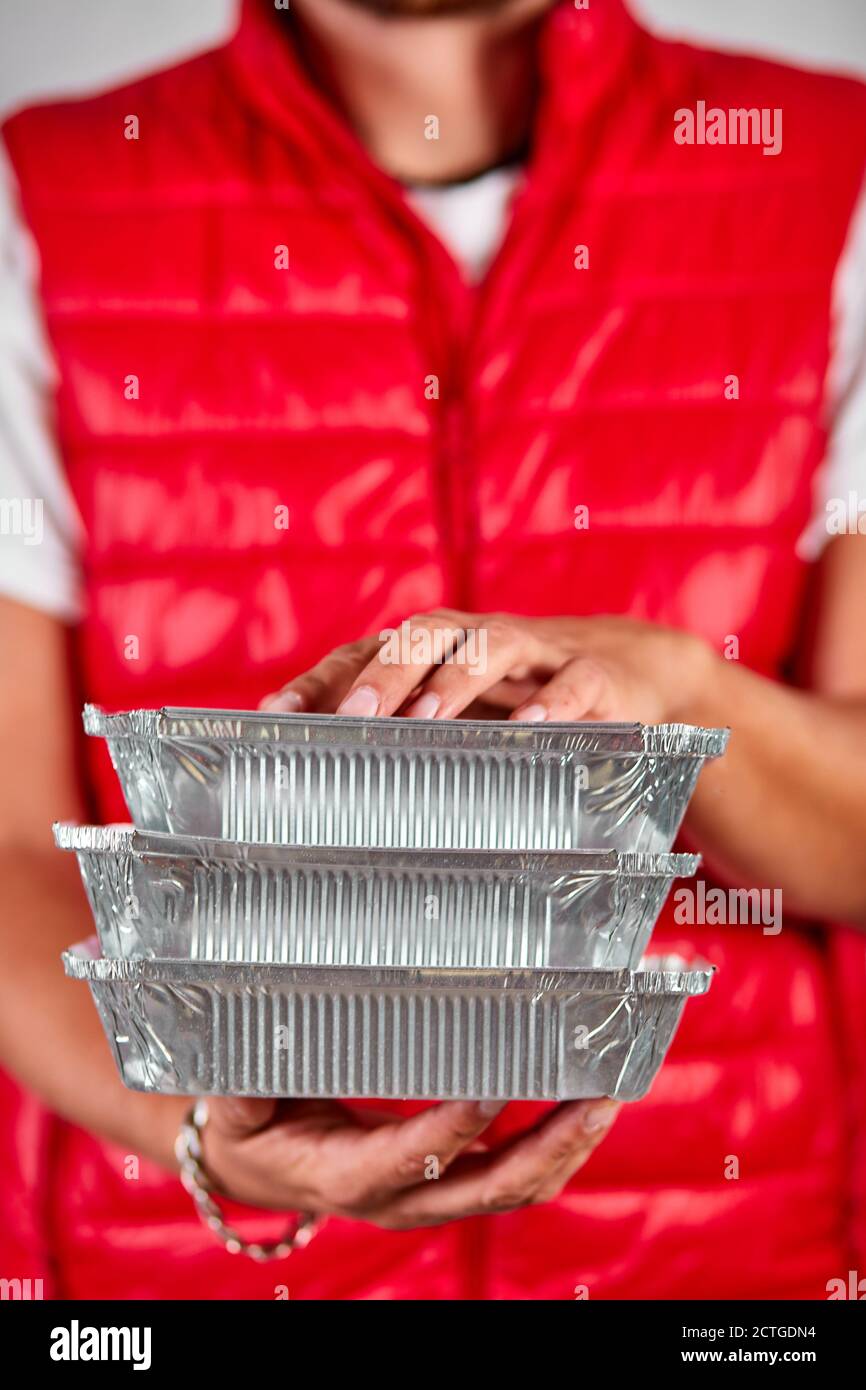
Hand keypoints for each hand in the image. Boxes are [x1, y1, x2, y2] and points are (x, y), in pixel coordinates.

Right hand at [202, 1096, 618, 1228]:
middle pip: (490, 1187)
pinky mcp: (451, 1183)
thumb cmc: (253, 1131)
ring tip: (605, 1096)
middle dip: (549, 1146)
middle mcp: (404, 1198)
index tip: (492, 1088)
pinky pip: (514, 1176)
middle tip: (594, 1098)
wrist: (267, 1166)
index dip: (453, 1129)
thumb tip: (238, 1073)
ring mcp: (434, 1196)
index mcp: (350, 1178)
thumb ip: (242, 1096)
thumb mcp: (237, 1114)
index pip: (413, 1159)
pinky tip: (581, 1106)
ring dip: (565, 1147)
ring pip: (515, 1187)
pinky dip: (555, 1147)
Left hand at [260, 610, 711, 722]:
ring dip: (454, 679)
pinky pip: (572, 682)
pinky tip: (535, 727)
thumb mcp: (457, 717)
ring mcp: (534, 653)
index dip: (321, 680)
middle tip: (355, 714)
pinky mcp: (592, 676)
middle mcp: (474, 638)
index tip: (276, 713)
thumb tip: (321, 788)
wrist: (623, 672)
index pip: (364, 653)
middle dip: (385, 672)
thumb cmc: (516, 701)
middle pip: (423, 635)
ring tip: (425, 719)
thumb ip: (399, 739)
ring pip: (489, 646)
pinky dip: (553, 704)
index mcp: (432, 648)